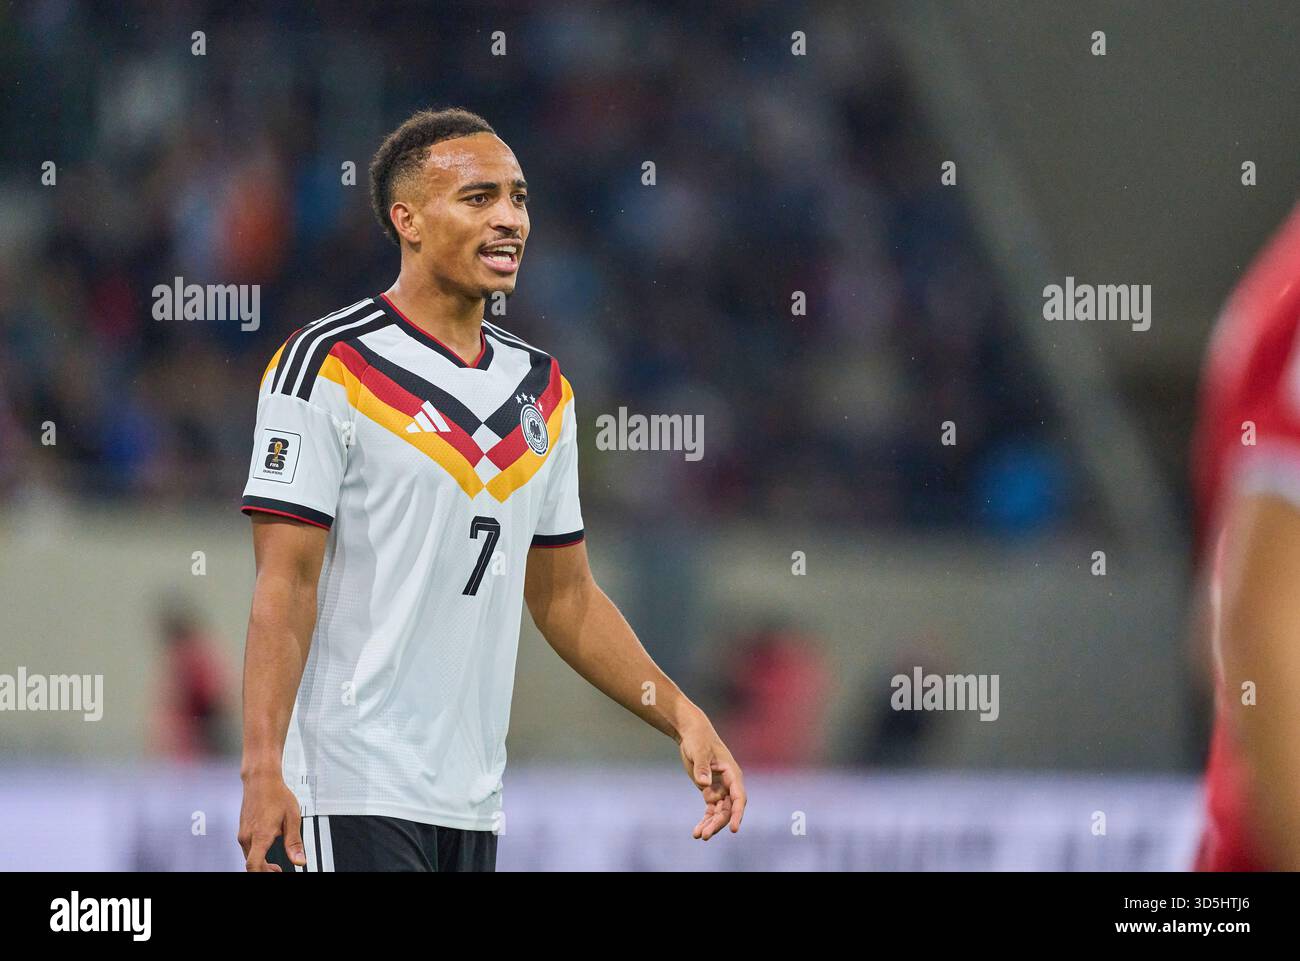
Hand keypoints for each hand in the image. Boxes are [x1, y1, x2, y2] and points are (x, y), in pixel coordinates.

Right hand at [237, 771, 303, 871]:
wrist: (261, 779)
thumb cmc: (276, 794)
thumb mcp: (292, 818)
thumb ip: (294, 842)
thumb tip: (299, 860)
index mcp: (260, 835)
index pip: (254, 866)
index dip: (264, 874)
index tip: (276, 874)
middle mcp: (247, 836)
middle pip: (251, 864)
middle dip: (265, 871)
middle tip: (278, 870)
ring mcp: (243, 833)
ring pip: (248, 857)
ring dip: (261, 863)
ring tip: (275, 865)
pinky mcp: (242, 830)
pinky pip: (247, 848)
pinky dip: (257, 854)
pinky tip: (267, 849)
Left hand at [678, 718, 745, 839]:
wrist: (692, 733)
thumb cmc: (699, 739)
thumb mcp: (699, 751)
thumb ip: (702, 768)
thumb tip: (704, 784)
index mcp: (732, 773)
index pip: (739, 798)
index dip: (737, 814)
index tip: (733, 829)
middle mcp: (729, 784)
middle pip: (728, 809)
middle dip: (718, 823)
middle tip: (705, 835)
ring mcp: (720, 789)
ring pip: (719, 812)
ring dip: (711, 825)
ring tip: (699, 836)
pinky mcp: (710, 791)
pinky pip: (710, 810)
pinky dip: (705, 820)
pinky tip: (696, 831)